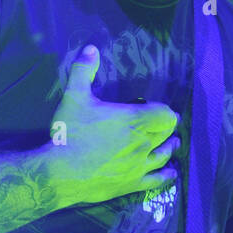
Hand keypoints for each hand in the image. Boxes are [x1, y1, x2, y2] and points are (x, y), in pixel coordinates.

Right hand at [46, 45, 180, 205]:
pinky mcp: (132, 184)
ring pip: (164, 155)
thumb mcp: (73, 97)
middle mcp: (143, 143)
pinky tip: (170, 173)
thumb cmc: (69, 133)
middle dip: (167, 128)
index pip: (165, 114)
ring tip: (172, 144)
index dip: (164, 110)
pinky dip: (166, 175)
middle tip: (163, 125)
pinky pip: (157, 180)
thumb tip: (91, 48)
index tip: (156, 108)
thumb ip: (83, 71)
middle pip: (166, 133)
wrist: (60, 173)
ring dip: (169, 147)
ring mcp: (139, 165)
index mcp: (134, 120)